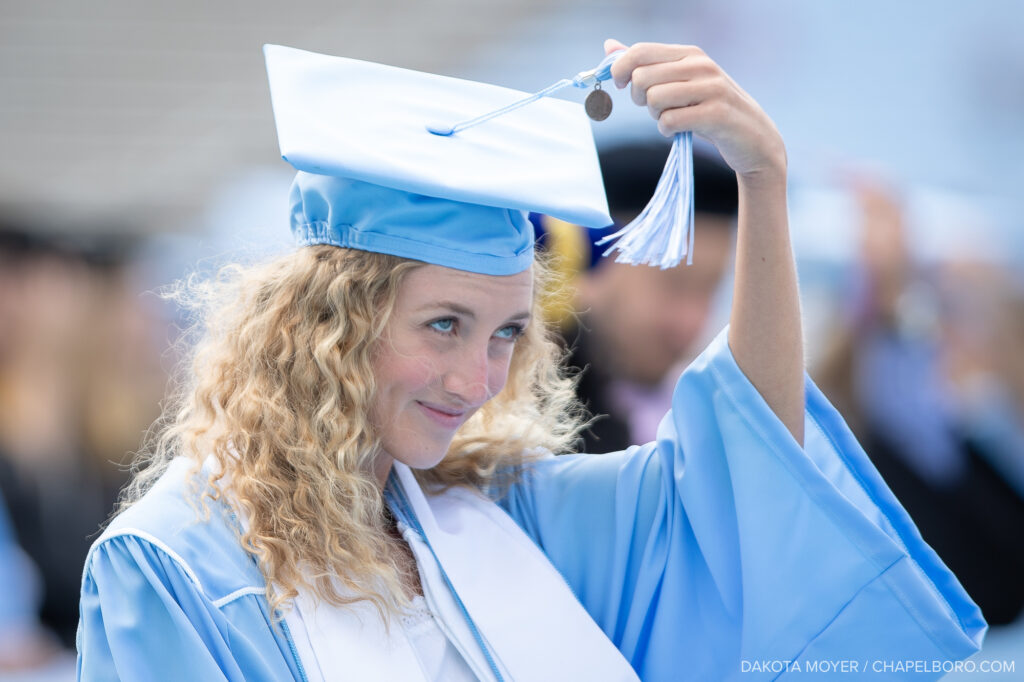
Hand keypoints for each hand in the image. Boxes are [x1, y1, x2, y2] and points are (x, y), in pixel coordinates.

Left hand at [606, 39, 785, 181]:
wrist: (754, 139)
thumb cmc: (709, 110)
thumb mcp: (679, 82)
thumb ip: (646, 64)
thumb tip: (608, 45)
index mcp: (690, 53)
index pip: (640, 51)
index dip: (619, 69)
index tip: (620, 85)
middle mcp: (701, 65)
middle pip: (641, 77)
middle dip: (638, 98)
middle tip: (656, 108)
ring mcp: (711, 88)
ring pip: (653, 98)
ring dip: (655, 115)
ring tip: (673, 118)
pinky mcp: (716, 114)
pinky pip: (669, 121)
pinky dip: (667, 130)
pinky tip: (680, 130)